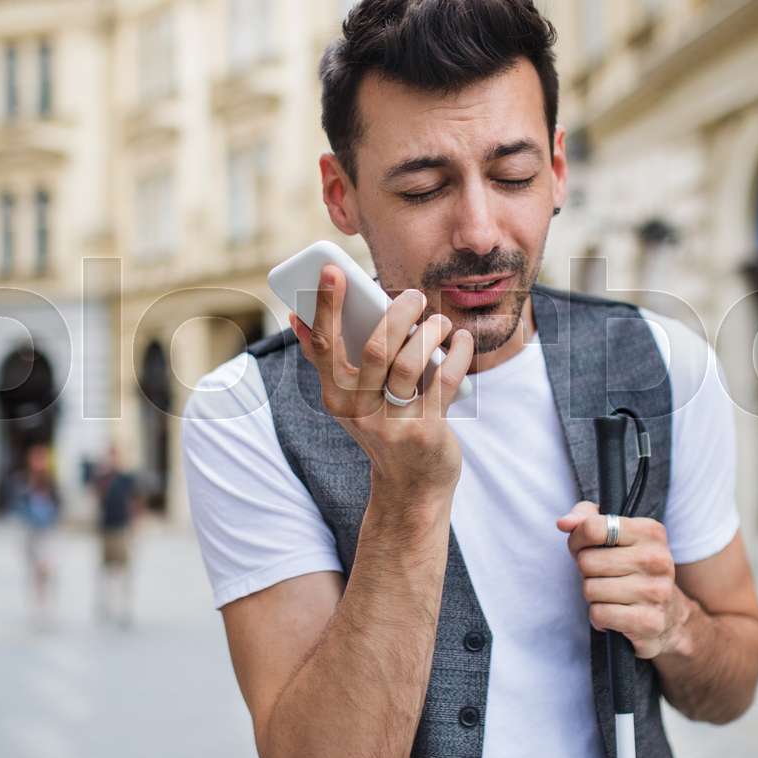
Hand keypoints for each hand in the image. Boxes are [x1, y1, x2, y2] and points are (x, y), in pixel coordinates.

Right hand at [290, 265, 474, 507]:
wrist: (412, 487)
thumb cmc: (382, 427)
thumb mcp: (350, 399)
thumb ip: (327, 361)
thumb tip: (298, 317)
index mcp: (335, 396)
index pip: (325, 345)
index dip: (326, 306)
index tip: (333, 270)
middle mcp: (358, 410)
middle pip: (375, 348)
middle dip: (397, 313)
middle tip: (414, 296)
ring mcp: (392, 423)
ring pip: (411, 362)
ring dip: (430, 332)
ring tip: (439, 321)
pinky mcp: (426, 431)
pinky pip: (444, 380)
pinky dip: (456, 353)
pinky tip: (460, 341)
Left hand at [558, 501, 696, 659]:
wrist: (670, 614)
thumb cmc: (633, 567)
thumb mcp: (615, 534)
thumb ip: (586, 518)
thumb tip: (564, 523)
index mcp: (650, 531)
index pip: (592, 528)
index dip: (578, 540)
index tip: (585, 547)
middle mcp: (656, 559)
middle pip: (587, 561)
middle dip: (586, 571)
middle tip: (602, 575)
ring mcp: (656, 591)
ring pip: (590, 589)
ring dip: (593, 595)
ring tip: (611, 594)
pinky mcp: (650, 621)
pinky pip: (600, 614)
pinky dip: (599, 617)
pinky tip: (615, 613)